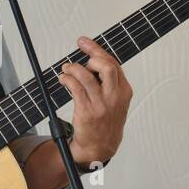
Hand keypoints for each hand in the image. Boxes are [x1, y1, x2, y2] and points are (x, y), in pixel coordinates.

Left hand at [57, 37, 131, 166]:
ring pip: (86, 76)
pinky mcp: (87, 112)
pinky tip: (64, 79)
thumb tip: (92, 58)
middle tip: (79, 59)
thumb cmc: (106, 120)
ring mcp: (101, 105)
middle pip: (106, 67)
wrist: (101, 147)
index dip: (96, 50)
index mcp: (124, 91)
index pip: (113, 64)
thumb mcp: (116, 100)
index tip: (83, 42)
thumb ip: (109, 82)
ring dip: (73, 69)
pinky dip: (67, 79)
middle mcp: (115, 97)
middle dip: (90, 56)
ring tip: (66, 69)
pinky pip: (75, 88)